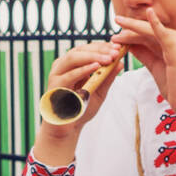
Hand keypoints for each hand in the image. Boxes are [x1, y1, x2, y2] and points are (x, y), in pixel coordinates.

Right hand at [31, 40, 124, 166]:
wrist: (67, 128)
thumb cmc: (81, 108)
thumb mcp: (99, 91)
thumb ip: (107, 78)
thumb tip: (120, 63)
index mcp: (72, 65)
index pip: (87, 49)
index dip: (103, 47)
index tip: (118, 47)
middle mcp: (62, 66)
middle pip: (80, 50)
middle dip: (99, 50)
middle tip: (115, 52)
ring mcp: (56, 75)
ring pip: (73, 58)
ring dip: (92, 57)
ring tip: (108, 58)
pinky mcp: (54, 86)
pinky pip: (69, 75)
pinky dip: (83, 70)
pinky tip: (96, 67)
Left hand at [111, 8, 175, 121]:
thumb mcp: (156, 68)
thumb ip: (144, 54)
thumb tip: (130, 45)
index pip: (154, 35)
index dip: (136, 34)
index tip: (120, 34)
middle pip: (152, 31)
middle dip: (132, 28)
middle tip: (116, 21)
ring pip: (153, 32)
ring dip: (133, 30)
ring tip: (117, 27)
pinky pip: (164, 33)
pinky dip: (155, 23)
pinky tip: (148, 12)